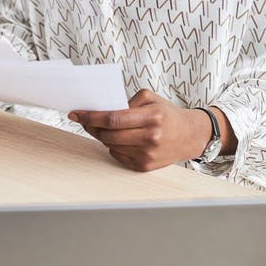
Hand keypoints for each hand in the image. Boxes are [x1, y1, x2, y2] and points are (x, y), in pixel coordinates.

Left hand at [68, 89, 216, 171]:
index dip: (91, 116)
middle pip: (108, 134)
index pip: (113, 118)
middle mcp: (150, 137)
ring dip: (101, 136)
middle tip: (83, 119)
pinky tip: (118, 138)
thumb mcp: (150, 98)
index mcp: (151, 117)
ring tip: (100, 126)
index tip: (76, 113)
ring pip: (110, 145)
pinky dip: (113, 146)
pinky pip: (118, 155)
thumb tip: (103, 110)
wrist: (189, 135)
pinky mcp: (144, 166)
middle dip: (91, 126)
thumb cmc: (166, 113)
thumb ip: (128, 102)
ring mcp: (147, 154)